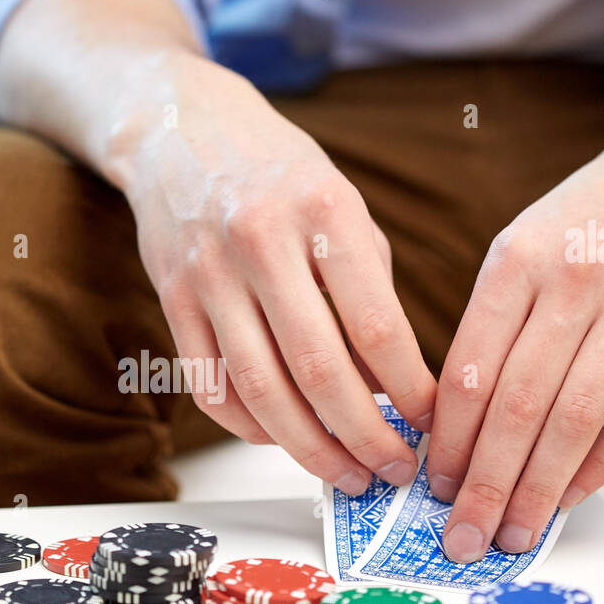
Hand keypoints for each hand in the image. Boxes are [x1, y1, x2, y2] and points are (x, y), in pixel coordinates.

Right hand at [118, 55, 435, 494]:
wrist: (180, 130)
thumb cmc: (276, 173)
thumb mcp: (341, 204)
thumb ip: (368, 288)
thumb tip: (393, 385)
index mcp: (323, 211)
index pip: (376, 325)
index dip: (410, 388)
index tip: (431, 424)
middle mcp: (262, 241)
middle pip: (319, 369)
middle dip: (364, 435)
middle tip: (392, 470)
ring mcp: (209, 273)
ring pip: (262, 389)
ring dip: (309, 447)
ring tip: (345, 473)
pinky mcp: (172, 299)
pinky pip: (211, 385)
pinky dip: (249, 426)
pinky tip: (281, 439)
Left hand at [428, 128, 603, 561]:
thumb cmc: (580, 225)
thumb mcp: (517, 250)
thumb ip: (486, 328)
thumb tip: (447, 428)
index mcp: (514, 263)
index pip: (469, 370)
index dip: (449, 441)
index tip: (433, 488)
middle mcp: (571, 280)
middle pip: (519, 404)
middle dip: (486, 482)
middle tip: (465, 536)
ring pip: (577, 417)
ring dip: (540, 488)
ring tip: (515, 533)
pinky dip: (600, 464)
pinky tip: (570, 495)